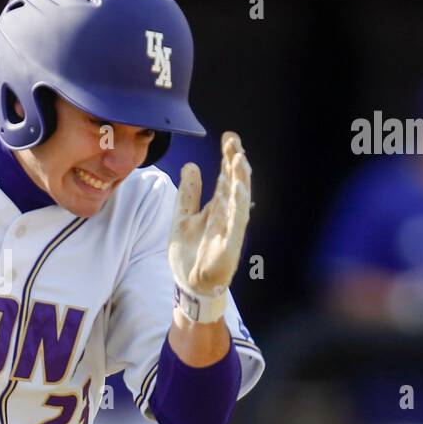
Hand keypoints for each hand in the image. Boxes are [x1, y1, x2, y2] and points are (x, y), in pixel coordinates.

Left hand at [167, 131, 251, 322]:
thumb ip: (188, 193)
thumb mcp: (182, 216)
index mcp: (216, 208)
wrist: (189, 285)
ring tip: (239, 158)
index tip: (229, 138)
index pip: (224, 178)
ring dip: (240, 179)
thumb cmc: (190, 253)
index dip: (227, 159)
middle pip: (233, 184)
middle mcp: (226, 216)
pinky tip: (238, 188)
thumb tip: (191, 165)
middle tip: (234, 140)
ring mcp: (230, 230)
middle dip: (234, 162)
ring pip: (238, 200)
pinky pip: (236, 222)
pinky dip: (238, 205)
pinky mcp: (230, 245)